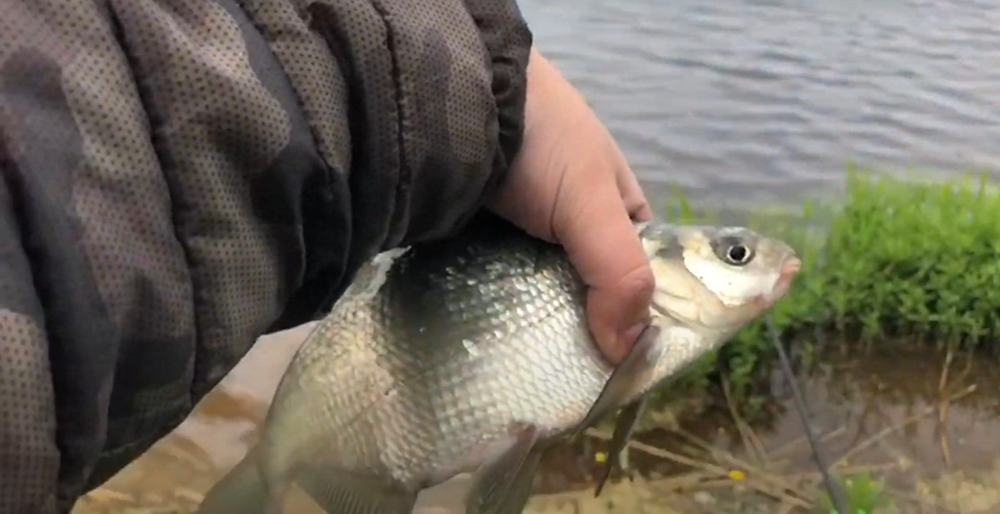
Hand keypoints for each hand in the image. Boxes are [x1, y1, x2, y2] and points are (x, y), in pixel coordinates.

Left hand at [486, 47, 654, 364]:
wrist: (457, 95)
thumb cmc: (541, 141)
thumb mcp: (592, 203)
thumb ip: (619, 271)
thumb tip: (627, 350)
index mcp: (615, 204)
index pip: (637, 269)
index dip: (636, 312)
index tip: (620, 362)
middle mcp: (571, 217)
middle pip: (583, 286)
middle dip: (576, 325)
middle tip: (562, 375)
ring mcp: (521, 226)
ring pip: (533, 289)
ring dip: (528, 321)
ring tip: (521, 368)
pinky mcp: (476, 234)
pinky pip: (492, 281)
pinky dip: (491, 305)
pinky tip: (486, 337)